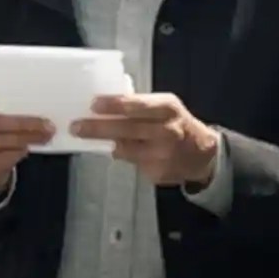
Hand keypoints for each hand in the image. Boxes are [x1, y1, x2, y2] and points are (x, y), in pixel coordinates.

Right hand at [0, 74, 55, 191]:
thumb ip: (6, 97)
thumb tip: (36, 95)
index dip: (2, 92)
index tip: (28, 94)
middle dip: (22, 123)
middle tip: (47, 124)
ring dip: (25, 138)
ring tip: (44, 136)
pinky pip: (1, 159)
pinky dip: (17, 153)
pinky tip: (27, 148)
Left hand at [71, 93, 218, 186]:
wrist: (202, 154)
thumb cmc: (176, 123)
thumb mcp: (164, 107)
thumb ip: (139, 106)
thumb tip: (102, 105)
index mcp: (167, 109)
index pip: (137, 105)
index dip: (114, 105)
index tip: (94, 104)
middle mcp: (166, 131)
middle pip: (126, 129)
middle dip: (97, 128)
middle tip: (76, 126)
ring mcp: (162, 155)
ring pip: (124, 149)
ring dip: (108, 142)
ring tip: (90, 134)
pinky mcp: (157, 173)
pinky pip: (132, 163)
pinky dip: (125, 155)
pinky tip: (126, 150)